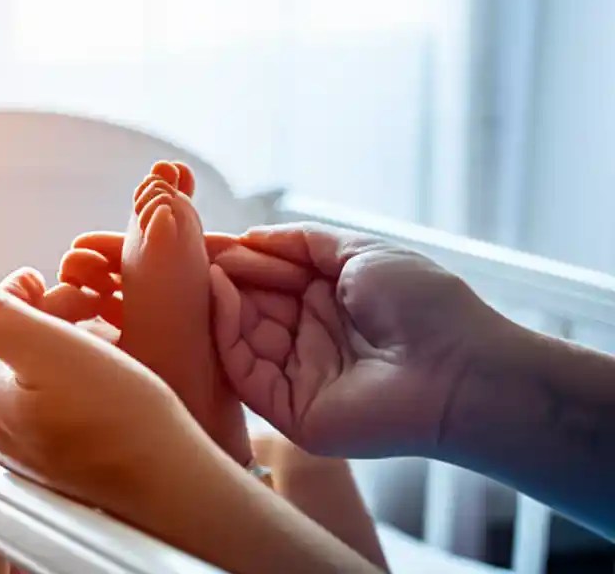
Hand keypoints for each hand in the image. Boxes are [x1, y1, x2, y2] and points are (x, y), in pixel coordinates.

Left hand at [0, 268, 207, 520]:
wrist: (173, 489)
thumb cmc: (121, 419)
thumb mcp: (53, 349)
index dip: (16, 291)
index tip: (49, 277)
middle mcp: (2, 431)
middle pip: (10, 349)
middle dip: (43, 314)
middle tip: (86, 300)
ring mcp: (34, 454)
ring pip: (37, 377)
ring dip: (64, 344)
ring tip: (102, 331)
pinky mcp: (68, 469)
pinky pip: (60, 407)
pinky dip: (79, 378)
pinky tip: (111, 374)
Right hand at [208, 222, 493, 456]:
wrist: (462, 368)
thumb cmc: (426, 305)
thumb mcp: (359, 252)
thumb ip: (301, 241)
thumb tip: (248, 235)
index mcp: (329, 303)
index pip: (268, 278)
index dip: (237, 256)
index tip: (199, 234)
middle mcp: (309, 339)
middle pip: (249, 306)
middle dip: (221, 275)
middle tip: (184, 248)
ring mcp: (298, 377)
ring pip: (240, 337)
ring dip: (218, 299)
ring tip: (201, 265)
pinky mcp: (290, 412)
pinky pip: (245, 371)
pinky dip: (225, 332)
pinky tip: (220, 293)